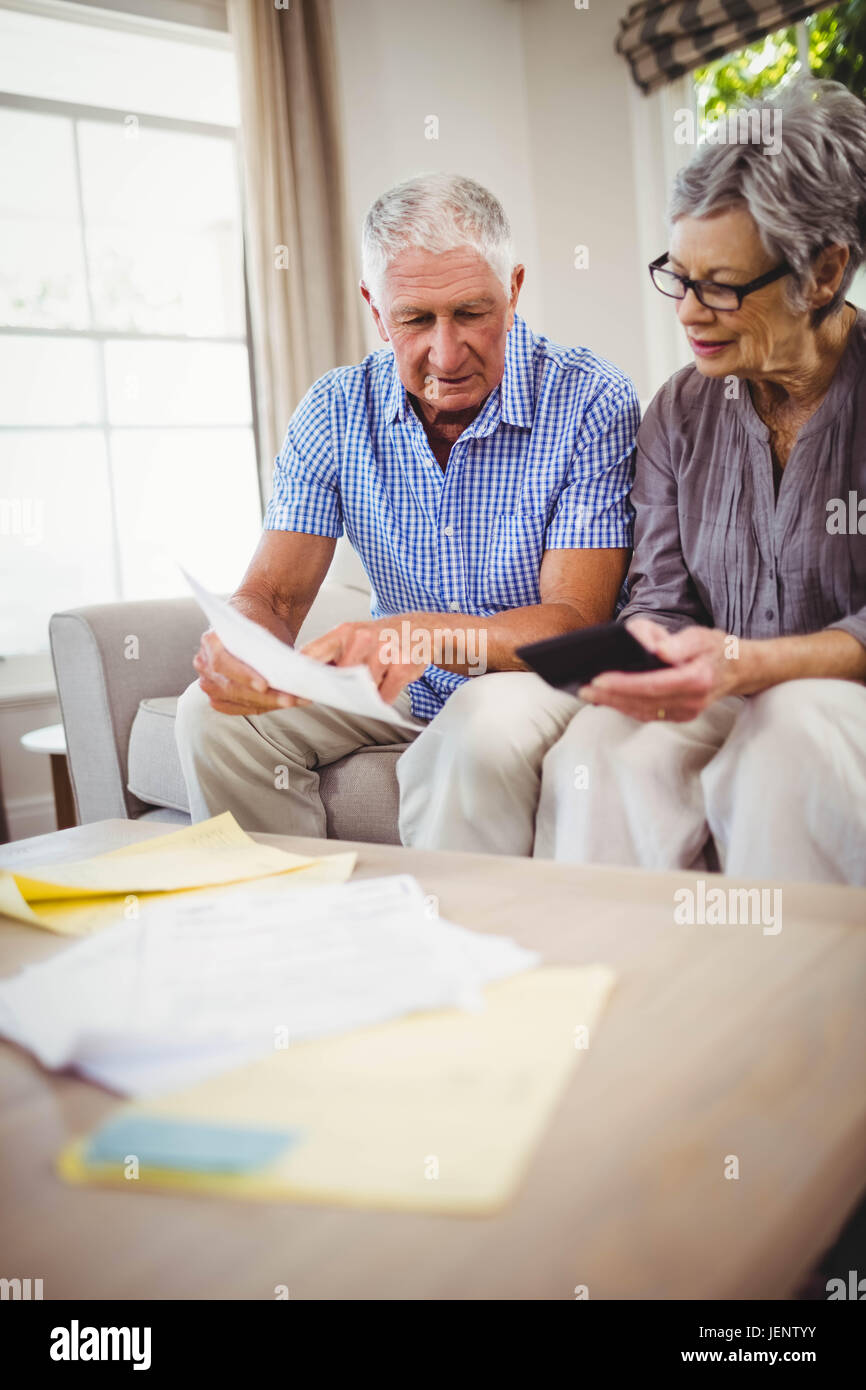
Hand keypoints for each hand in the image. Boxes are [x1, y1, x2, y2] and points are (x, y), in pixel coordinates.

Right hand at [193, 630, 310, 715]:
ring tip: (294, 701)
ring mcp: (209, 682)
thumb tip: (282, 673)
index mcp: (210, 641)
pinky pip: (238, 708)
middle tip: (290, 699)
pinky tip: (282, 704)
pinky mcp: (219, 696)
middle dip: (263, 696)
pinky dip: (262, 707)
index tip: (265, 685)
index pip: (222, 662)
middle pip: (231, 687)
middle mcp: (204, 663)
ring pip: (237, 701)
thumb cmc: (259, 622)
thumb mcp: (263, 629)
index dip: (243, 676)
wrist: (255, 618)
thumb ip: (264, 650)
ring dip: (268, 704)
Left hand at [301, 620, 427, 702]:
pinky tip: (388, 682)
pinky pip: (384, 696)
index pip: (313, 653)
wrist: (419, 630)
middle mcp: (364, 638)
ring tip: (375, 677)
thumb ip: (328, 655)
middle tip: (347, 686)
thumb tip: (302, 681)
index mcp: (345, 632)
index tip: (290, 690)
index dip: (300, 674)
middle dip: (340, 687)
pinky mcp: (404, 666)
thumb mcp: (351, 636)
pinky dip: (384, 696)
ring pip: (362, 690)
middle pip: (339, 677)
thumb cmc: (380, 637)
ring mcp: (385, 652)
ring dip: (366, 693)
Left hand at [577, 618, 742, 722]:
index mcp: (696, 679)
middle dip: (610, 696)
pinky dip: (626, 707)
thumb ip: (679, 643)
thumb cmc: (717, 648)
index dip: (624, 683)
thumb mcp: (701, 635)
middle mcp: (692, 701)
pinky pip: (649, 714)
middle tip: (583, 688)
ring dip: (614, 704)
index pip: (653, 684)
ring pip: (643, 712)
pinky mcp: (681, 716)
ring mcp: (687, 712)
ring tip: (588, 694)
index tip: (599, 678)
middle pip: (643, 702)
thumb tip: (657, 650)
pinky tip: (608, 699)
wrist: (740, 669)